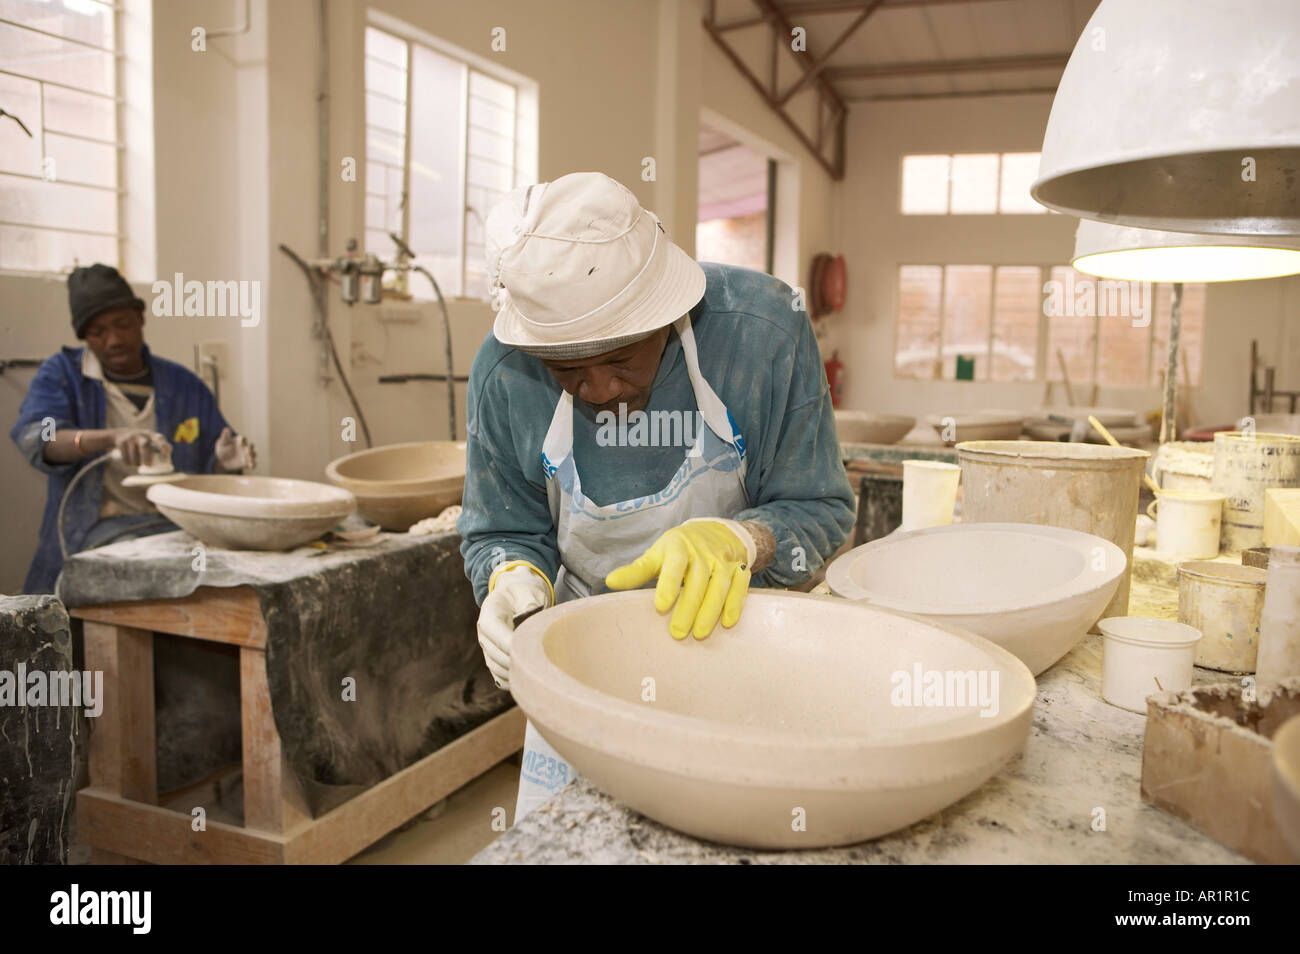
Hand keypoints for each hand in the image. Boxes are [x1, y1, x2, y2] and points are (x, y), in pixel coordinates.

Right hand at [112, 429, 166, 467]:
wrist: (121, 434)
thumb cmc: (142, 441)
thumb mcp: (152, 440)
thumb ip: (161, 447)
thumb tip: (168, 460)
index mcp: (152, 435)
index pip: (159, 439)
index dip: (162, 445)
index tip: (165, 453)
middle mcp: (142, 434)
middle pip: (145, 445)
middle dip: (146, 457)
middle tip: (148, 466)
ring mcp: (131, 437)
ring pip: (134, 453)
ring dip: (136, 462)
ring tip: (138, 464)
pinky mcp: (121, 442)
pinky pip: (125, 455)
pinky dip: (128, 462)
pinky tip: (130, 462)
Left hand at [215, 426, 256, 470]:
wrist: (222, 461)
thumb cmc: (222, 449)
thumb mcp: (221, 443)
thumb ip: (224, 437)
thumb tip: (226, 429)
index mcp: (239, 441)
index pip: (243, 439)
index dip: (243, 441)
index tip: (240, 444)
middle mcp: (245, 447)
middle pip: (251, 446)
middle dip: (250, 448)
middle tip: (247, 451)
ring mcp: (247, 455)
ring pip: (253, 454)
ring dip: (253, 456)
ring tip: (250, 458)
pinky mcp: (247, 463)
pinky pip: (253, 464)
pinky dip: (253, 465)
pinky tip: (251, 466)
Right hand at [477, 562, 552, 689]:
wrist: (515, 594)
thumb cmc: (524, 591)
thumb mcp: (529, 590)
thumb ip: (530, 603)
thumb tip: (531, 616)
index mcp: (490, 614)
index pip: (496, 634)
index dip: (512, 645)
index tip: (532, 652)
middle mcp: (484, 633)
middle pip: (496, 655)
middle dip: (517, 662)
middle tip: (542, 667)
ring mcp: (487, 647)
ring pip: (497, 668)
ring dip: (516, 673)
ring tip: (539, 672)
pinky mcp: (494, 658)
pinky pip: (500, 676)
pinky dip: (513, 679)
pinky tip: (530, 677)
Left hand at [605, 518, 754, 639]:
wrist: (716, 532)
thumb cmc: (679, 549)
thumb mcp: (657, 555)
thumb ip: (636, 571)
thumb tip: (610, 582)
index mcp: (679, 548)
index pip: (675, 565)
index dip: (668, 584)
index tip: (661, 606)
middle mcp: (703, 554)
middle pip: (697, 581)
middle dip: (688, 607)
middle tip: (678, 632)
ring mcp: (723, 562)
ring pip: (719, 586)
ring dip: (711, 611)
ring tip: (700, 633)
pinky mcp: (740, 569)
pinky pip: (739, 587)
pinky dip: (734, 605)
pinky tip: (727, 623)